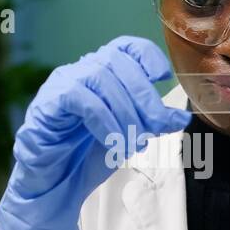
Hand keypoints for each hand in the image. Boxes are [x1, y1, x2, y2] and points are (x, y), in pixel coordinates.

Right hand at [0, 36, 190, 229]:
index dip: (147, 55)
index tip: (163, 77)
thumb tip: (180, 117)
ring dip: (126, 112)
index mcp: (103, 71)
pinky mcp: (48, 102)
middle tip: (158, 125)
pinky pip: (81, 100)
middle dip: (144, 95)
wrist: (56, 183)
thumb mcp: (130, 136)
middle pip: (117, 62)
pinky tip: (113, 142)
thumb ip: (152, 123)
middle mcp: (81, 70)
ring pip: (101, 80)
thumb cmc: (89, 154)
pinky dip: (104, 121)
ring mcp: (62, 83)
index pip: (126, 46)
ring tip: (135, 142)